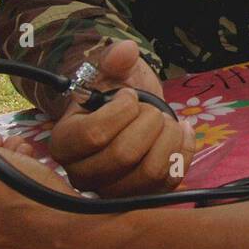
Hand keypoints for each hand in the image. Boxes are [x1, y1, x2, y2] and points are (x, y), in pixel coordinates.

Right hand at [48, 41, 194, 197]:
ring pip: (149, 172)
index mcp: (64, 143)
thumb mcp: (111, 73)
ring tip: (166, 120)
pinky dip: (184, 150)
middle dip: (149, 121)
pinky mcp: (143, 197)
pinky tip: (183, 130)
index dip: (123, 110)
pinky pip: (170, 181)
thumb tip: (125, 51)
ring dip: (168, 137)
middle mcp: (82, 174)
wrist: (132, 116)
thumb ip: (114, 61)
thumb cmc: (115, 95)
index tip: (129, 97)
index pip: (94, 134)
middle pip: (124, 155)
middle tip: (151, 109)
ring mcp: (112, 191)